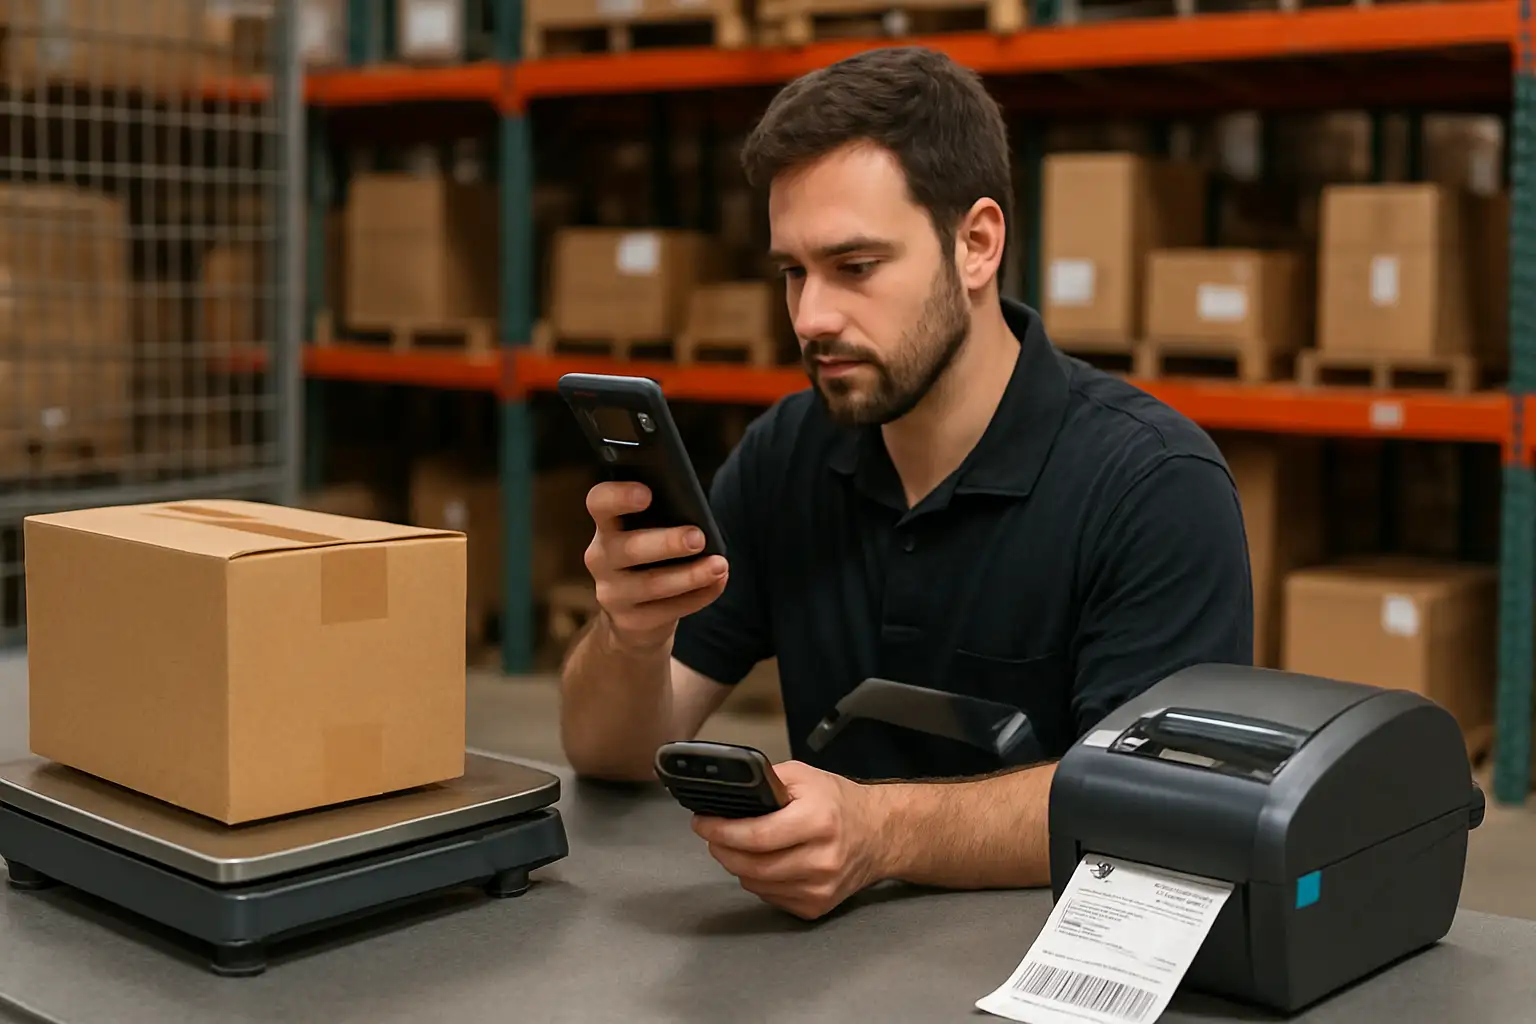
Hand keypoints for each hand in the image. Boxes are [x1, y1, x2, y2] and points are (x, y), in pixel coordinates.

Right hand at [584, 482, 728, 652]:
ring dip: (690, 575)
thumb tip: (700, 516)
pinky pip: (668, 610)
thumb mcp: (647, 533)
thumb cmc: (650, 559)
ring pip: (652, 584)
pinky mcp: (630, 622)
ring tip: (719, 565)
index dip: (618, 496)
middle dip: (667, 542)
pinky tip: (718, 583)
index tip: (647, 494)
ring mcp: (612, 593)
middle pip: (629, 548)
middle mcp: (601, 558)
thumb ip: (664, 518)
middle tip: (698, 538)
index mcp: (606, 525)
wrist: (635, 616)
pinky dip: (699, 596)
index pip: (599, 503)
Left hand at [692, 761, 887, 920]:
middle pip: (752, 865)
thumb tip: (729, 793)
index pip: (757, 835)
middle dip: (722, 849)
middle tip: (712, 835)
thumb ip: (767, 782)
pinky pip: (771, 897)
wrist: (879, 834)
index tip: (702, 823)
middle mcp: (822, 859)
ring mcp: (820, 887)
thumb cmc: (839, 803)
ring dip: (737, 866)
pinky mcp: (817, 906)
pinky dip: (758, 881)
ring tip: (736, 846)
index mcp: (818, 821)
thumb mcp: (805, 777)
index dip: (722, 831)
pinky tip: (763, 862)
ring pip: (756, 884)